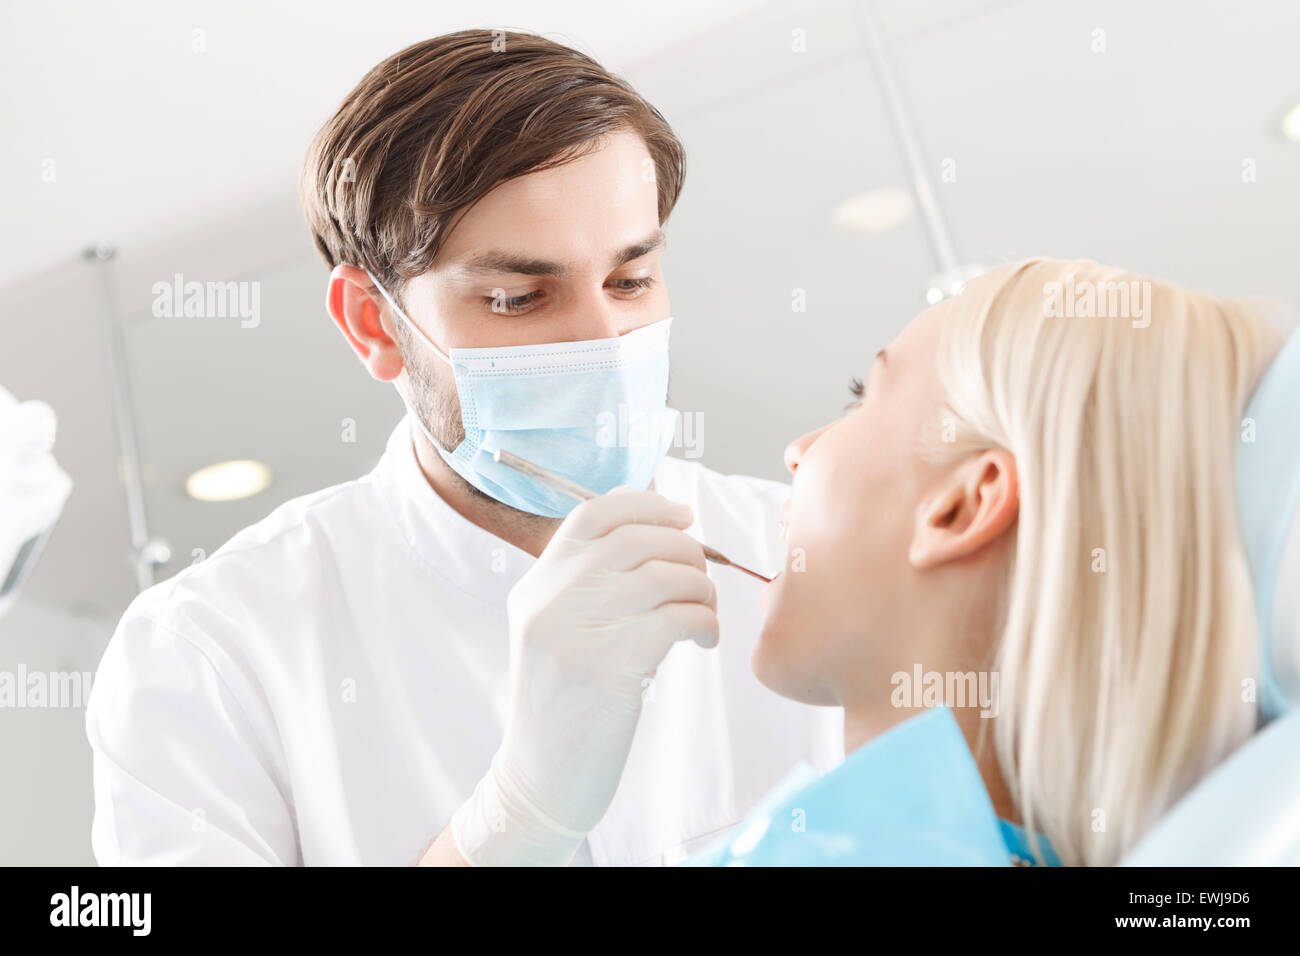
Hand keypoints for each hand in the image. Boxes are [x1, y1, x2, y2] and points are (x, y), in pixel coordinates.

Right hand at [450, 488, 717, 865]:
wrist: (542, 779)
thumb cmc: (565, 704)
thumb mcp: (556, 631)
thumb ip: (589, 583)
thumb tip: (658, 531)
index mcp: (535, 585)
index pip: (592, 515)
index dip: (646, 504)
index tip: (682, 515)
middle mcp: (550, 600)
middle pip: (636, 538)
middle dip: (685, 549)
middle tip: (700, 578)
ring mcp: (577, 632)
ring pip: (664, 575)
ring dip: (701, 589)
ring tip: (704, 614)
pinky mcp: (610, 667)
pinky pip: (678, 618)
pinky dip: (705, 623)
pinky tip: (703, 641)